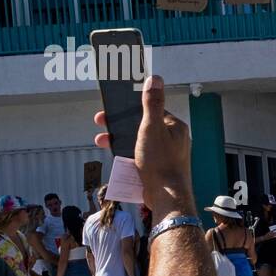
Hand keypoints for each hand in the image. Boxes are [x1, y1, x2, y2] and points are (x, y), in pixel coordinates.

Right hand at [94, 75, 194, 219]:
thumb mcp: (151, 128)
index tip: (112, 108)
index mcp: (174, 127)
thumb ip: (152, 103)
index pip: (151, 110)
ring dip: (119, 140)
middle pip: (142, 126)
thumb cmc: (160, 162)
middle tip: (100, 123)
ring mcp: (165, 155)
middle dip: (120, 125)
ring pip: (138, 142)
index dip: (130, 108)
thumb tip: (154, 78)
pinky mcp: (158, 168)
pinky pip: (140, 157)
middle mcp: (173, 140)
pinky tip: (114, 156)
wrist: (166, 198)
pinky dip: (126, 155)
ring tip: (101, 141)